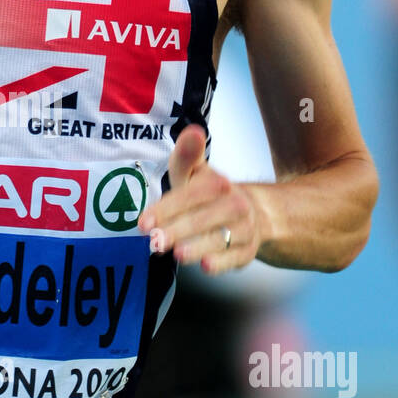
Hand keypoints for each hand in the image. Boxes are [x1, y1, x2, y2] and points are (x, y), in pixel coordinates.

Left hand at [137, 125, 264, 273]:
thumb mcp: (196, 175)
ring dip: (198, 246)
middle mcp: (233, 205)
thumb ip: (188, 157)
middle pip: (204, 217)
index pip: (191, 195)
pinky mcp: (247, 251)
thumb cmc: (209, 195)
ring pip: (220, 238)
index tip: (144, 223)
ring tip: (179, 254)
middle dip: (178, 229)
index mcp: (217, 184)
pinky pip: (235, 258)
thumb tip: (193, 132)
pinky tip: (207, 265)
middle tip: (155, 241)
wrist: (253, 214)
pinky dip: (222, 262)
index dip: (167, 208)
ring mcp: (243, 228)